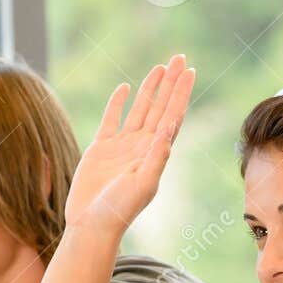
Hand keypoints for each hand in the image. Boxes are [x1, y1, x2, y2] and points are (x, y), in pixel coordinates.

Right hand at [62, 54, 195, 236]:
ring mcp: (122, 146)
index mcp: (156, 153)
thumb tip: (169, 128)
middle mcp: (142, 147)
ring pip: (140, 109)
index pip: (173, 116)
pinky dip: (118, 103)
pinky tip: (124, 88)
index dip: (181, 93)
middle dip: (171, 83)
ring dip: (150, 88)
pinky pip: (111, 120)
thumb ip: (157, 157)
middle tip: (180, 58)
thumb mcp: (143, 184)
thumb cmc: (119, 210)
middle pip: (160, 107)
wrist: (92, 224)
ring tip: (161, 67)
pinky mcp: (101, 148)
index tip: (191, 71)